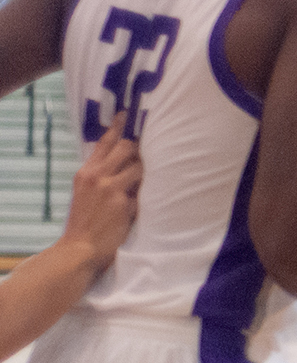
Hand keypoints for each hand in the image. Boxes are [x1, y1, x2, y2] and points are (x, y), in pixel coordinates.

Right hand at [61, 114, 141, 270]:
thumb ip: (100, 176)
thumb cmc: (86, 222)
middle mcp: (97, 175)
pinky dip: (147, 198)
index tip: (127, 113)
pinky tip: (147, 204)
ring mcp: (110, 187)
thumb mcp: (85, 193)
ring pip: (139, 166)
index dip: (117, 126)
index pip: (104, 143)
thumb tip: (123, 164)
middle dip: (140, 150)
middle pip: (127, 148)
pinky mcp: (123, 202)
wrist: (80, 248)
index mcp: (86, 172)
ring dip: (147, 174)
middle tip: (150, 155)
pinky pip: (144, 192)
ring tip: (150, 183)